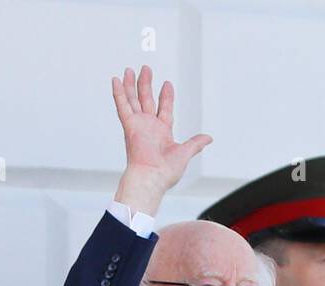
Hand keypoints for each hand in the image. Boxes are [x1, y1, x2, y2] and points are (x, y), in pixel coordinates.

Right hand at [110, 65, 211, 216]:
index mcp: (162, 132)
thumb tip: (208, 138)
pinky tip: (116, 80)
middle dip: (146, 84)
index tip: (167, 84)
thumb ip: (195, 143)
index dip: (166, 96)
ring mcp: (138, 125)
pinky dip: (119, 93)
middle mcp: (148, 127)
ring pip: (133, 100)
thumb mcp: (185, 153)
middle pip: (146, 100)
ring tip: (129, 70)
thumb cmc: (166, 172)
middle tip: (145, 69)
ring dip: (131, 85)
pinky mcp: (129, 126)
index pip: (164, 109)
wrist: (152, 178)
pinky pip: (123, 106)